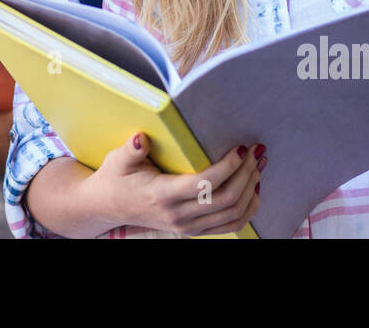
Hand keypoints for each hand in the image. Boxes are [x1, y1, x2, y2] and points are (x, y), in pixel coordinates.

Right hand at [82, 132, 264, 236]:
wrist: (109, 207)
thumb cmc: (116, 178)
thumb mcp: (117, 160)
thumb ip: (131, 149)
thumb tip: (141, 138)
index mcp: (162, 195)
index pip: (204, 185)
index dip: (228, 167)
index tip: (240, 148)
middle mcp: (178, 216)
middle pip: (225, 200)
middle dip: (246, 173)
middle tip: (255, 151)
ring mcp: (188, 227)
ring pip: (232, 214)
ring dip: (252, 189)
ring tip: (259, 165)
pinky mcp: (194, 230)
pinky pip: (230, 225)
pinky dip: (248, 209)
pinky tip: (253, 188)